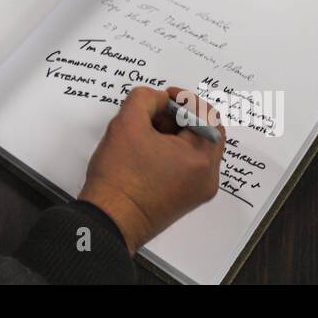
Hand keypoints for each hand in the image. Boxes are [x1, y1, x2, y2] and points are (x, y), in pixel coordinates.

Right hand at [79, 86, 225, 252]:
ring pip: (195, 148)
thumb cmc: (119, 175)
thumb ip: (145, 98)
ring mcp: (198, 191)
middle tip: (154, 112)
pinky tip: (148, 150)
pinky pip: (188, 165)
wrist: (109, 220)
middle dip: (180, 116)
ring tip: (147, 131)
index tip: (162, 97)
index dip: (185, 99)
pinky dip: (174, 151)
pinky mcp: (185, 199)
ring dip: (176, 133)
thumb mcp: (127, 122)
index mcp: (201, 158)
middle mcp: (208, 177)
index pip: (207, 115)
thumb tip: (158, 100)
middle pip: (205, 132)